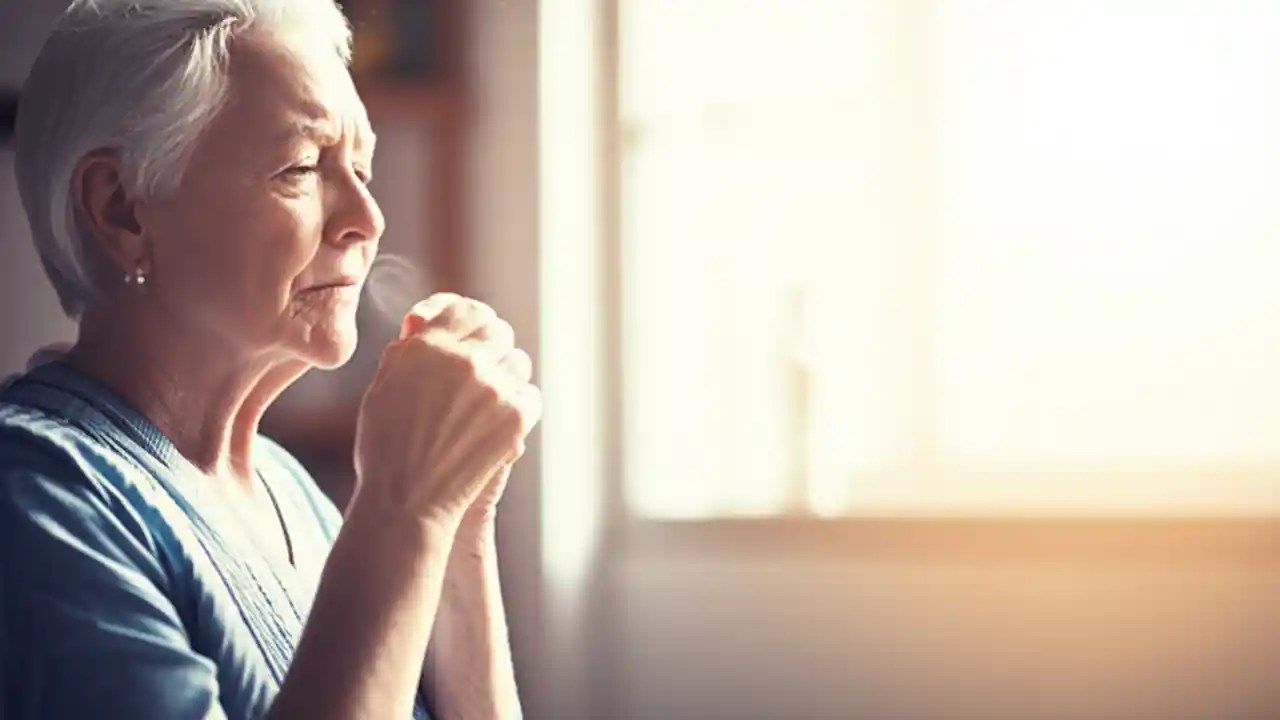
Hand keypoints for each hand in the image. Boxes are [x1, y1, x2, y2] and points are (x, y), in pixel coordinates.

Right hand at [352, 294, 540, 529]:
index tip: (465, 334)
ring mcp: (493, 388)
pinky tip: (498, 421)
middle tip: (479, 368)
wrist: (406, 501)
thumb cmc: (387, 447)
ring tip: (486, 399)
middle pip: (498, 330)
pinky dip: (518, 406)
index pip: (465, 308)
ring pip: (518, 361)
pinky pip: (530, 394)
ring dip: (505, 375)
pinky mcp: (516, 416)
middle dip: (488, 345)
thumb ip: (407, 348)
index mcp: (427, 346)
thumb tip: (425, 321)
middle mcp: (464, 360)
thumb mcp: (383, 385)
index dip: (467, 320)